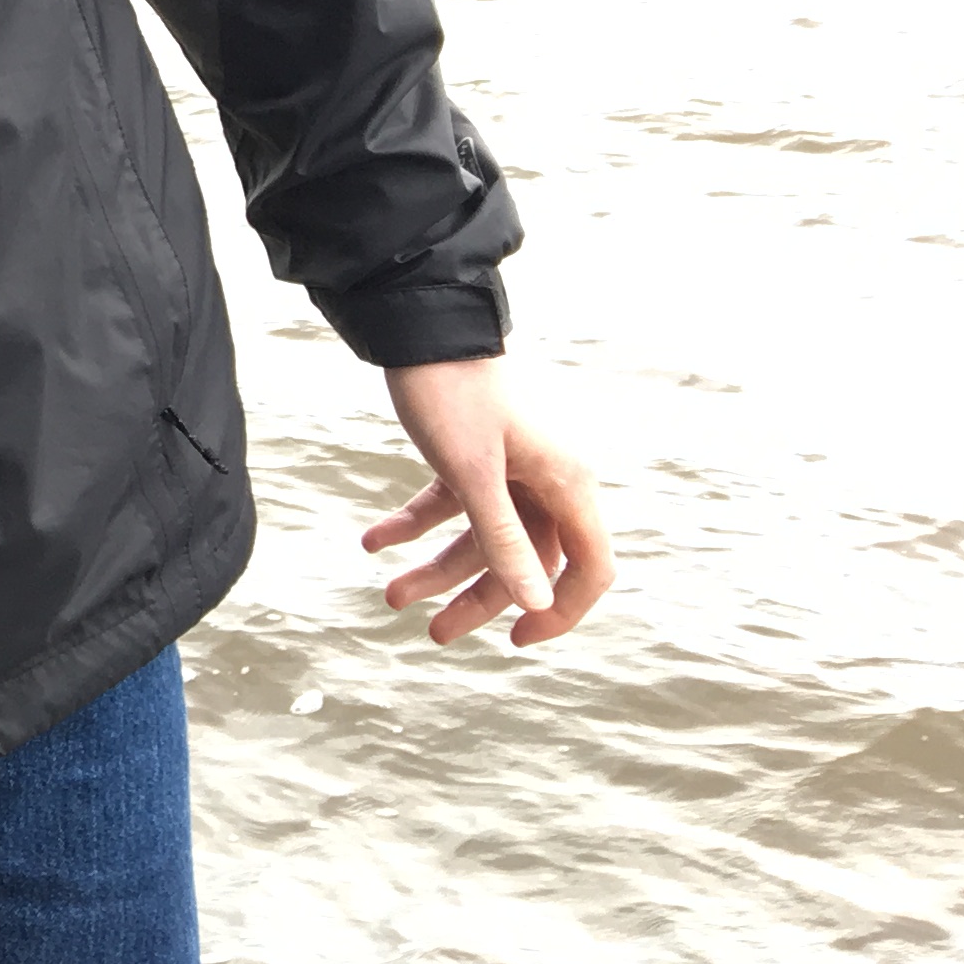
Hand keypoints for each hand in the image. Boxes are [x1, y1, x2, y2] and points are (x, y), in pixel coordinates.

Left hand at [366, 357, 614, 646]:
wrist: (417, 323)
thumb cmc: (452, 391)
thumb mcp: (473, 473)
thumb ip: (504, 540)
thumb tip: (534, 605)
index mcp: (567, 484)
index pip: (589, 569)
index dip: (561, 611)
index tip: (518, 640)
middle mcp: (547, 480)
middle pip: (525, 560)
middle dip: (477, 599)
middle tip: (432, 635)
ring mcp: (510, 468)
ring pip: (482, 537)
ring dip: (437, 567)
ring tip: (389, 596)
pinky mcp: (471, 454)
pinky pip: (450, 504)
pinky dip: (415, 524)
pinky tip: (375, 542)